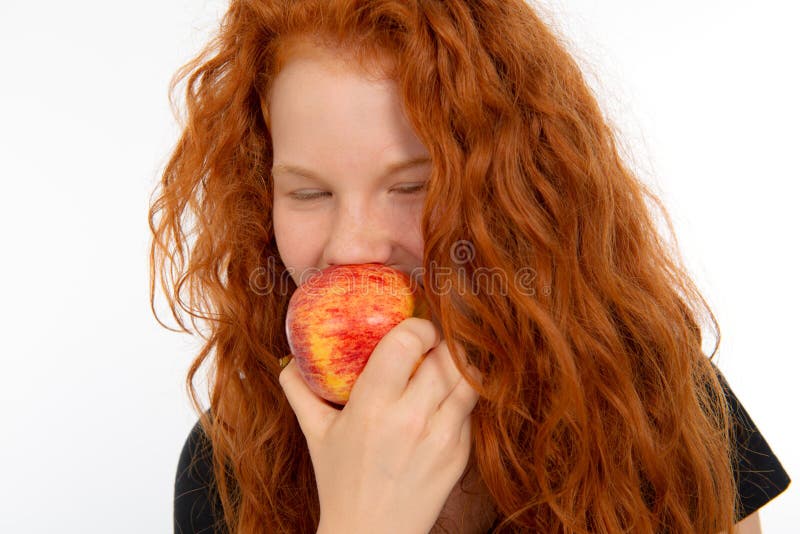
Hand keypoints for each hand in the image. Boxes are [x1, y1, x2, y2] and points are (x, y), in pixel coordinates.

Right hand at [279, 317, 481, 533]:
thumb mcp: (315, 433)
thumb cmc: (340, 481)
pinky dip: (460, 398)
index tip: (415, 329)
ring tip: (443, 367)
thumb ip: (299, 390)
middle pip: (447, 356)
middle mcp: (409, 419)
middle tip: (431, 346)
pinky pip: (469, 409)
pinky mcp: (460, 455)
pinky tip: (442, 403)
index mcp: (371, 407)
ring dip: (458, 367)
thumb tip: (291, 359)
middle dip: (442, 344)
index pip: (407, 342)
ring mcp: (440, 438)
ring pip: (468, 379)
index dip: (418, 326)